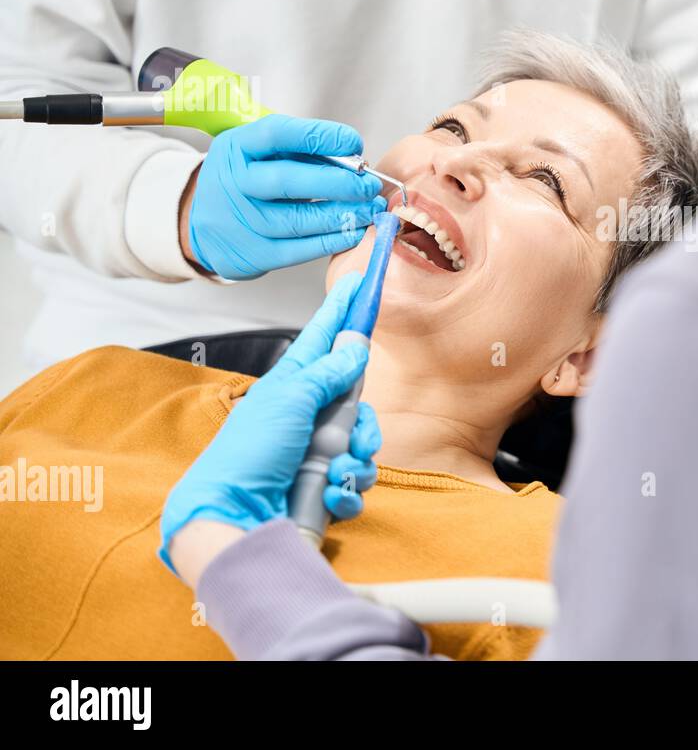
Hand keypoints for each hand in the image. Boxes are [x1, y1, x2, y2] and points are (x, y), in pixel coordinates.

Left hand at [159, 271, 383, 574]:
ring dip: (356, 464)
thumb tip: (355, 343)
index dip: (342, 309)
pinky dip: (347, 492)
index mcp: (294, 385)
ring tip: (334, 475)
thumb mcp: (291, 400)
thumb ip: (329, 371)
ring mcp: (314, 453)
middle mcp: (307, 416)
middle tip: (355, 440)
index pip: (325, 337)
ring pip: (362, 447)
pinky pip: (354, 483)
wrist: (233, 518)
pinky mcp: (320, 488)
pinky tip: (328, 496)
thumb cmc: (249, 454)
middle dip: (365, 427)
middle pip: (358, 404)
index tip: (358, 280)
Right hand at [182, 114, 386, 278]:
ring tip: (369, 209)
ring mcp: (242, 220)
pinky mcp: (254, 253)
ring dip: (342, 215)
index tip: (354, 143)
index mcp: (238, 147)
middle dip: (337, 183)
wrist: (206, 224)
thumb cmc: (249, 180)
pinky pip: (299, 249)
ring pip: (297, 220)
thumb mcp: (262, 153)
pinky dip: (332, 240)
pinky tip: (354, 231)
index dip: (320, 137)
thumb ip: (303, 151)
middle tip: (369, 185)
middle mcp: (235, 182)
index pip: (278, 134)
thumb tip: (354, 156)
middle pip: (287, 181)